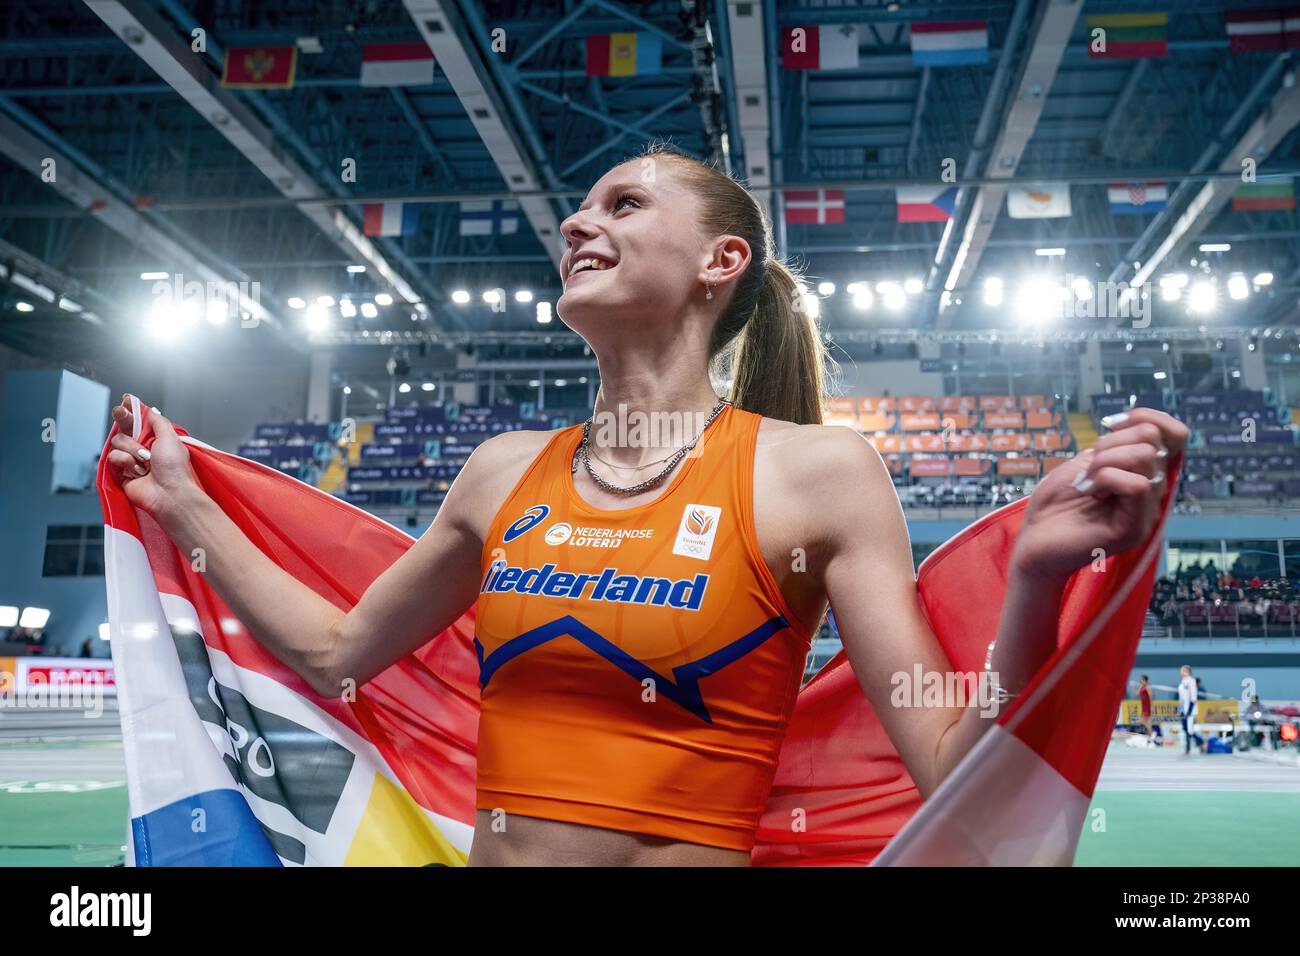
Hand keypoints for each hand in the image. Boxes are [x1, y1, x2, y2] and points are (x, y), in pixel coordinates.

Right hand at [107, 394, 200, 520]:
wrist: (168, 492)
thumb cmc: (173, 467)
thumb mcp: (170, 438)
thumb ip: (158, 421)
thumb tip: (150, 410)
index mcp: (156, 439)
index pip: (140, 421)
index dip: (131, 410)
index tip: (126, 400)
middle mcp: (142, 447)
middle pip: (124, 427)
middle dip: (123, 418)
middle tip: (120, 411)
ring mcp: (131, 458)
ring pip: (117, 441)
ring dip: (132, 449)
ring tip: (145, 460)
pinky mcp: (121, 470)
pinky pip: (114, 457)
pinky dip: (126, 462)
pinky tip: (138, 471)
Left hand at [1013, 407, 1188, 581]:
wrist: (1032, 543)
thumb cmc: (1055, 505)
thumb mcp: (1086, 463)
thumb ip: (1118, 446)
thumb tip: (1142, 425)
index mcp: (1145, 475)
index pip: (1176, 434)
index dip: (1149, 418)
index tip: (1111, 424)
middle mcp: (1153, 493)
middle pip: (1154, 440)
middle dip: (1111, 442)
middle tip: (1087, 468)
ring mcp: (1147, 512)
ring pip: (1145, 458)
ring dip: (1103, 461)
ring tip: (1084, 483)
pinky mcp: (1135, 529)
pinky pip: (1137, 484)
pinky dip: (1105, 479)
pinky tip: (1088, 493)